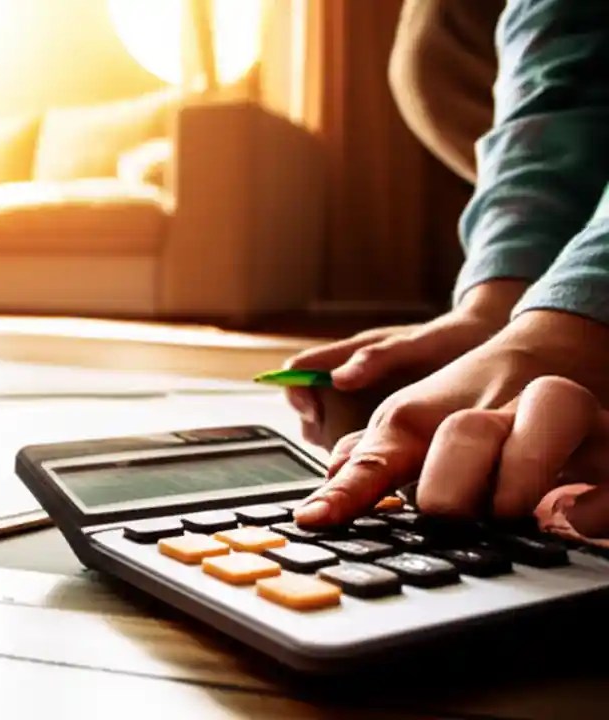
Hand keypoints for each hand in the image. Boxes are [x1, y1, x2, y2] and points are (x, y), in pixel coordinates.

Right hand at [281, 281, 525, 448]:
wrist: (483, 344)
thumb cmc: (446, 339)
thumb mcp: (415, 344)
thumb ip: (376, 357)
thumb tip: (338, 378)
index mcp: (347, 356)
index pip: (298, 373)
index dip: (298, 393)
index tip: (316, 412)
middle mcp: (348, 380)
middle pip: (309, 410)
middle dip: (319, 427)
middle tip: (345, 440)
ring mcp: (363, 401)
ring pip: (330, 428)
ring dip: (340, 442)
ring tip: (371, 449)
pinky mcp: (380, 421)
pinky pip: (357, 440)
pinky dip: (364, 449)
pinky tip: (388, 455)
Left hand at [293, 308, 608, 526]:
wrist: (559, 344)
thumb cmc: (472, 397)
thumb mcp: (416, 418)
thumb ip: (371, 452)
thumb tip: (329, 477)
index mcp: (427, 413)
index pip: (379, 452)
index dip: (346, 490)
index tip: (314, 520)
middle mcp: (488, 408)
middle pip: (461, 438)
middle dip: (449, 491)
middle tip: (447, 515)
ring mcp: (550, 416)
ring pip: (538, 430)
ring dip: (518, 484)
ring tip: (506, 512)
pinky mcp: (606, 436)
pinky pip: (608, 472)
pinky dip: (592, 504)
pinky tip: (570, 515)